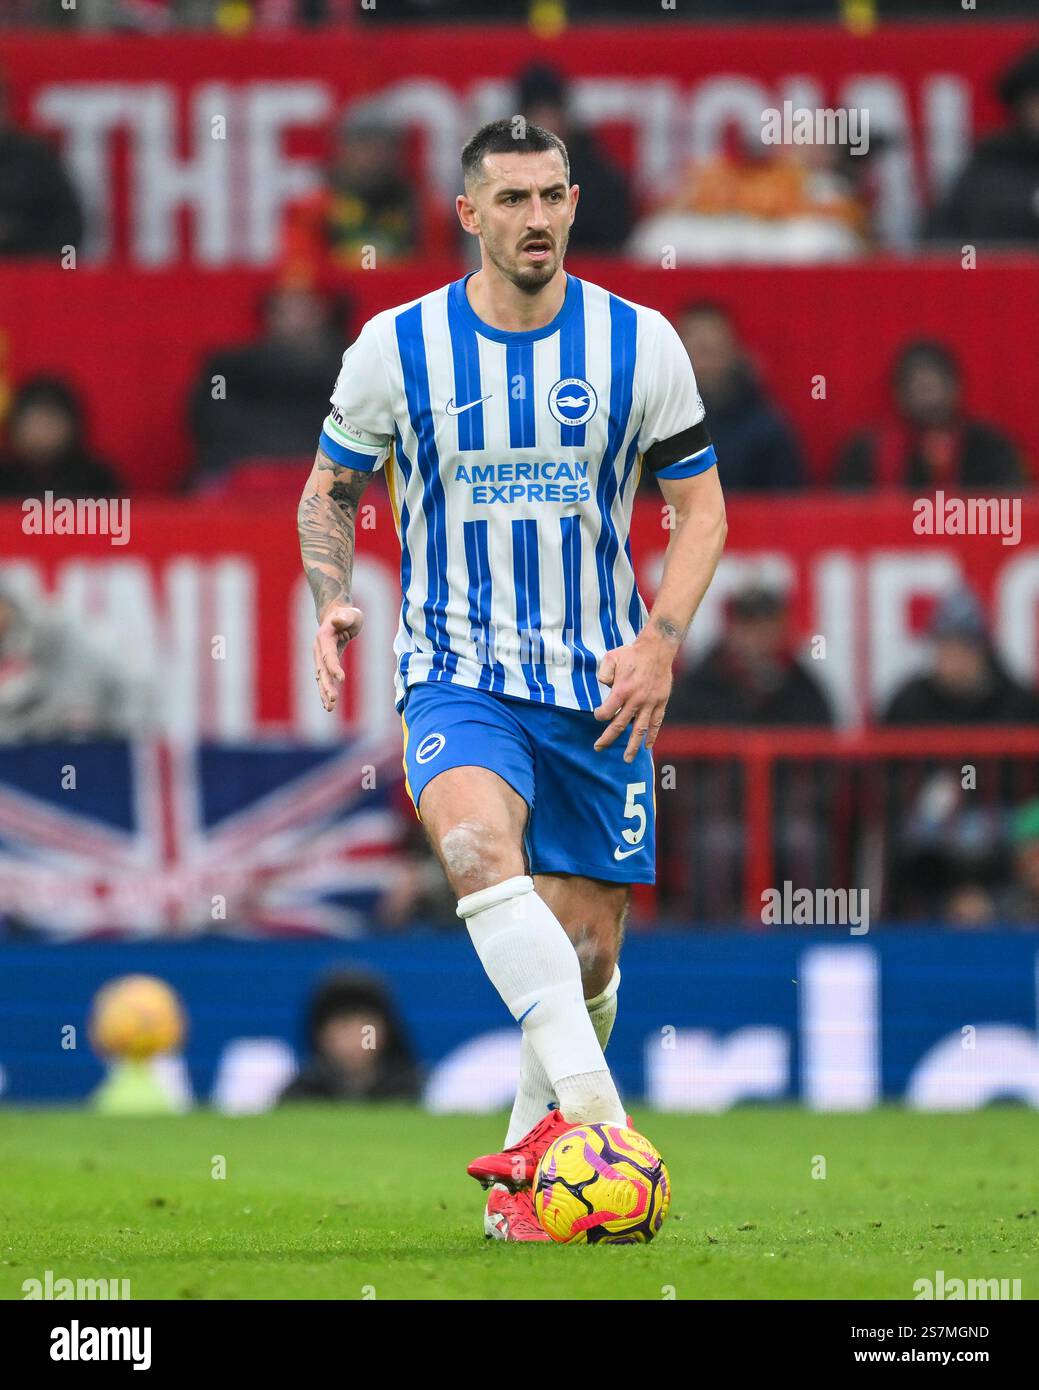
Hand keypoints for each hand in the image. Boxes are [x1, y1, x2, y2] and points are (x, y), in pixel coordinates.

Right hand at [313, 603, 363, 711]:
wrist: (336, 616)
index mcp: (324, 637)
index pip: (329, 655)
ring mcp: (319, 657)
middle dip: (327, 686)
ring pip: (321, 678)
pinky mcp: (324, 664)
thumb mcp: (350, 614)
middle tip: (333, 701)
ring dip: (324, 693)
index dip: (334, 666)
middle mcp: (319, 649)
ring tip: (329, 708)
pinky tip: (328, 705)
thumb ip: (344, 618)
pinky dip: (325, 691)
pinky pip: (324, 679)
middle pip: (322, 670)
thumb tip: (336, 620)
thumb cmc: (347, 615)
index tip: (341, 678)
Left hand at [593, 632, 673, 762]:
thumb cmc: (632, 653)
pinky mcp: (661, 702)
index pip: (607, 712)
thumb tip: (604, 687)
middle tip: (599, 748)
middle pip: (620, 725)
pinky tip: (647, 746)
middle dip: (608, 739)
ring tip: (627, 759)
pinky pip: (656, 723)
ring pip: (640, 730)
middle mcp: (636, 700)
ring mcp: (650, 703)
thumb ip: (603, 673)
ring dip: (632, 746)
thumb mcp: (611, 658)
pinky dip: (652, 735)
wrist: (657, 649)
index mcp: (622, 690)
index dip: (600, 716)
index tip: (598, 716)